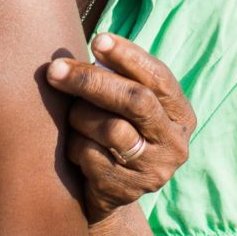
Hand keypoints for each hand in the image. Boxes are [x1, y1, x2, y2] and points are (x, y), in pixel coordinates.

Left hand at [46, 33, 194, 223]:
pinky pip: (91, 156)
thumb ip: (118, 80)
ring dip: (80, 117)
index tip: (98, 39)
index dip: (129, 56)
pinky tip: (75, 150)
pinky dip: (75, 147)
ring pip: (111, 129)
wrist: (108, 196)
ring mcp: (154, 171)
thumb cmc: (113, 132)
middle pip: (136, 101)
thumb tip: (88, 50)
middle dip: (92, 80)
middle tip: (55, 68)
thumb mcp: (125, 107)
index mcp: (181, 114)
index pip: (159, 77)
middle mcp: (175, 144)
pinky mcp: (128, 191)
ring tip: (72, 119)